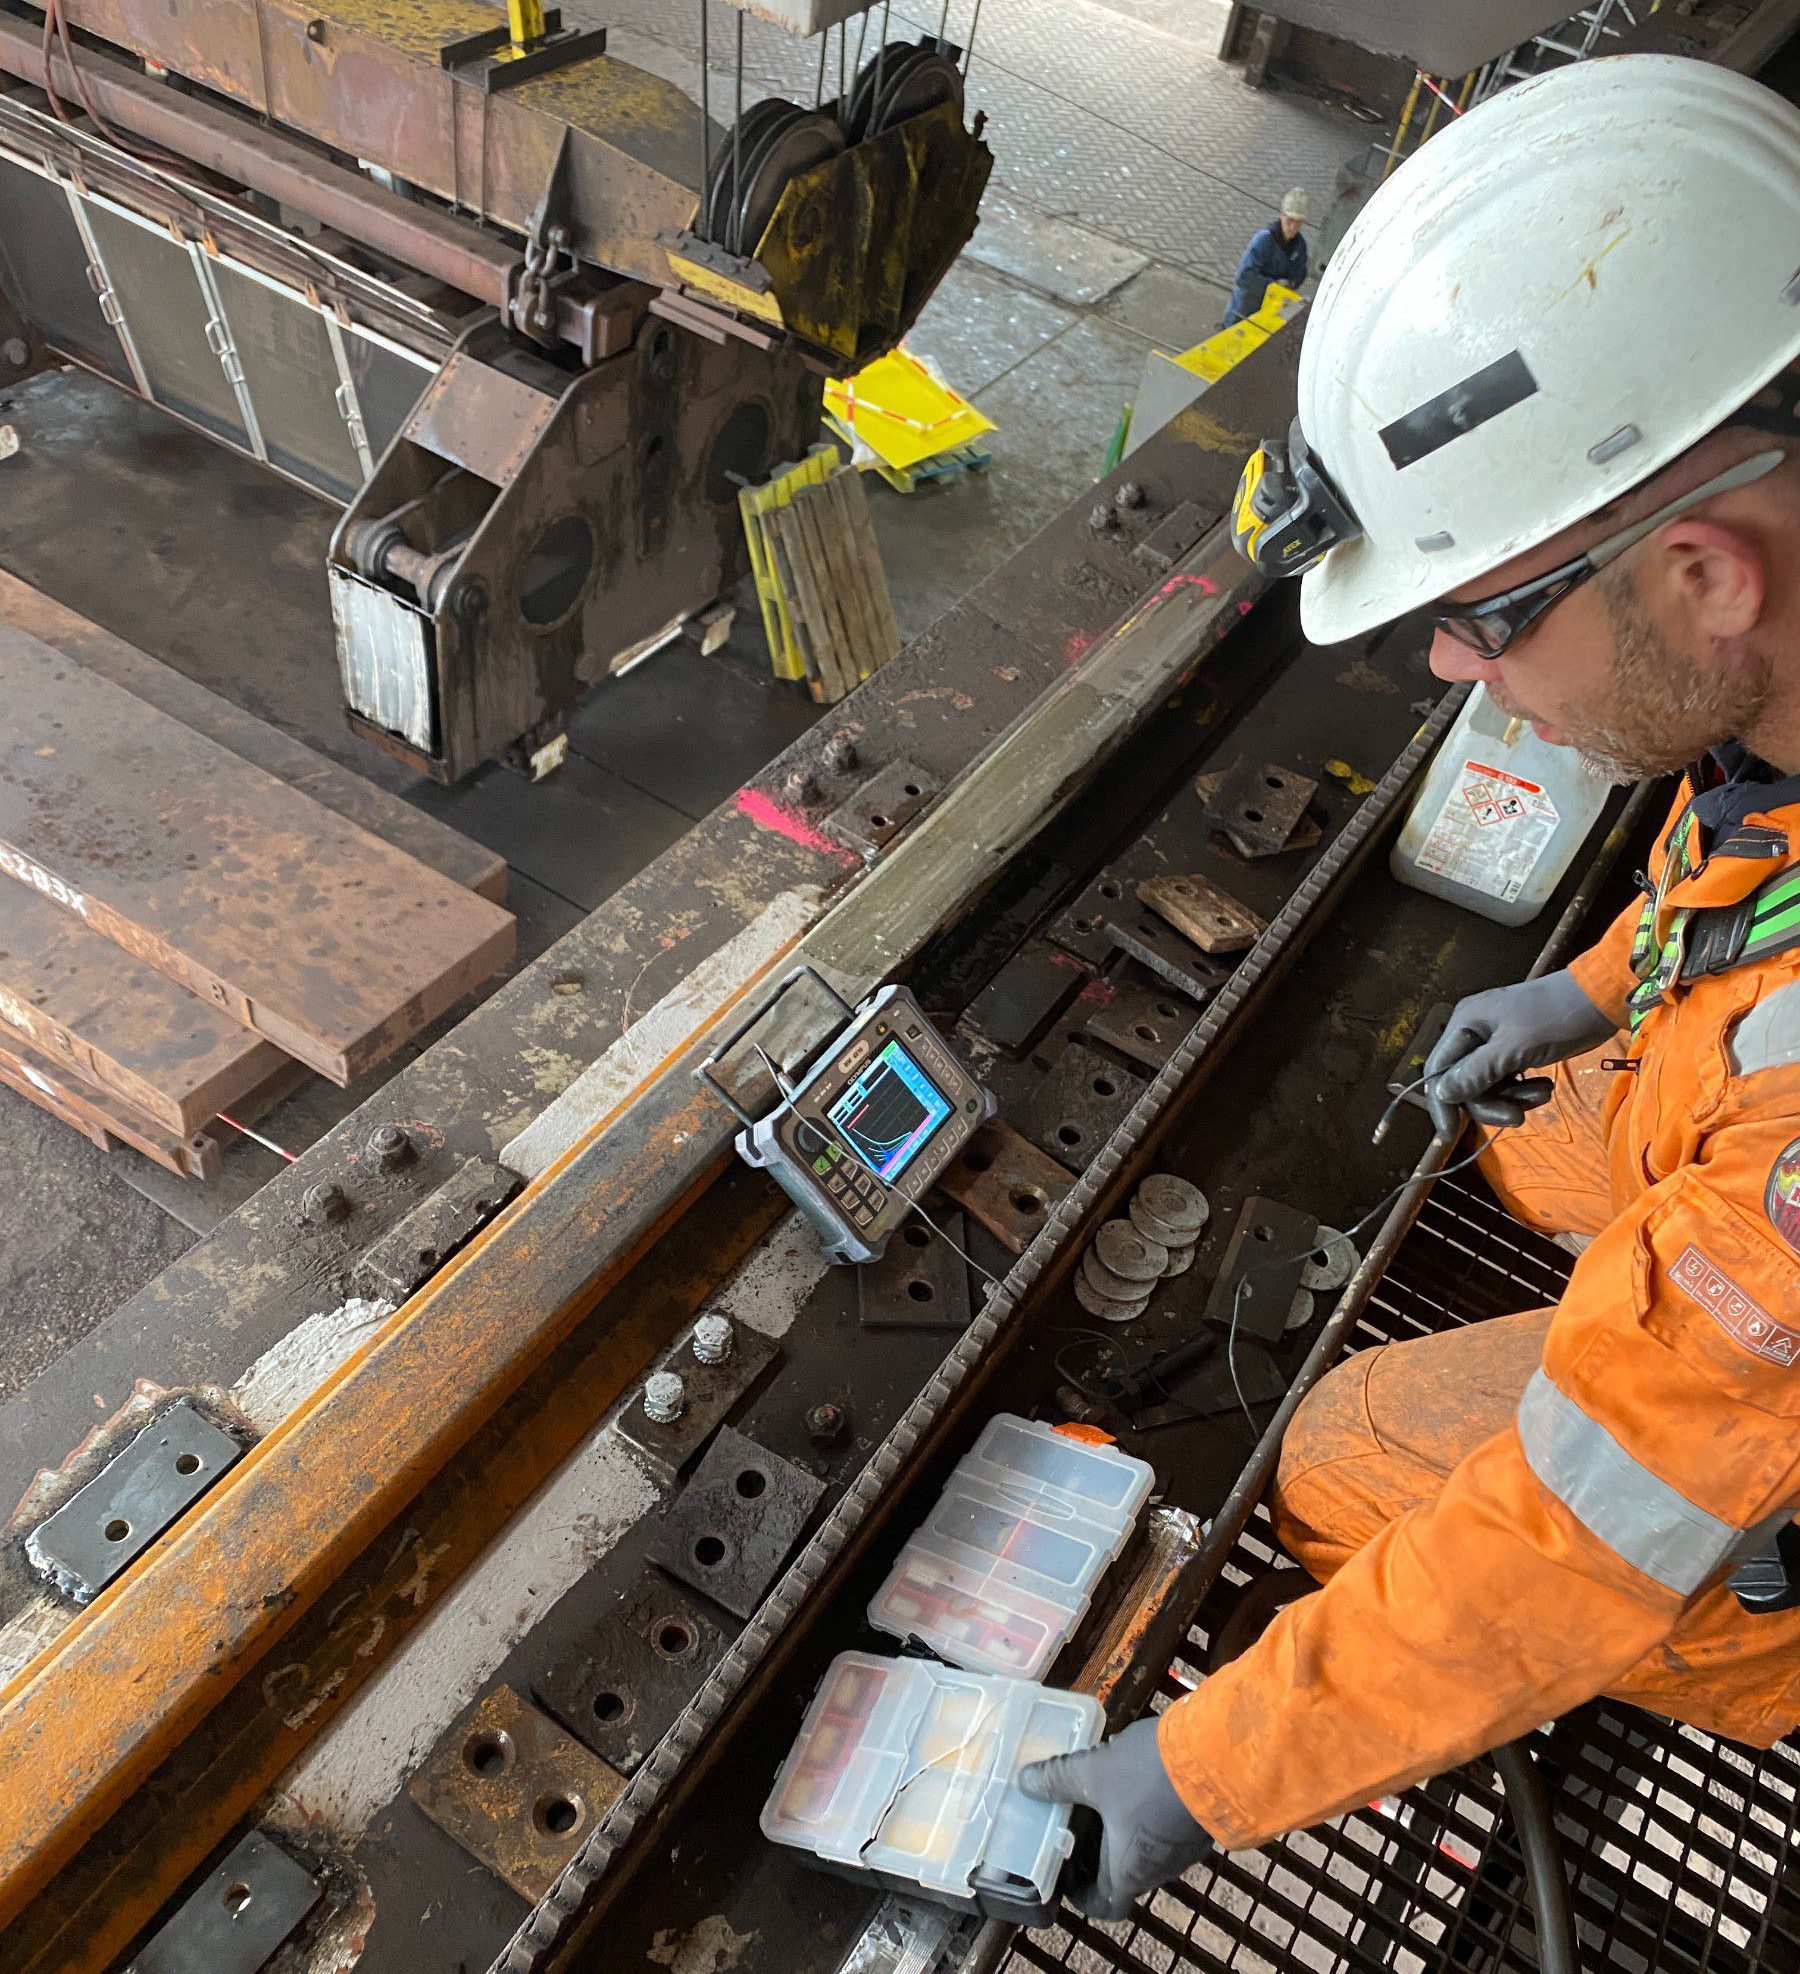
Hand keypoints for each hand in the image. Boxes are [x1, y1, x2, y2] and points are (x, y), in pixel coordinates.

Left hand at [1017, 1716, 1212, 1918]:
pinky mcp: (1197, 1823)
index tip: (1064, 1872)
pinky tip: (1134, 1779)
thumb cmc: (1148, 1777)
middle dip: (1096, 1852)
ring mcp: (1182, 1847)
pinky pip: (1163, 1828)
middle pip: (1122, 1873)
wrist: (1217, 1758)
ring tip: (1099, 1795)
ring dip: (1121, 1829)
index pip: (1105, 1905)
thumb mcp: (1093, 1772)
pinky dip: (1145, 1814)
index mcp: (1129, 1870)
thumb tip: (1025, 1782)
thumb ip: (1058, 1779)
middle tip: (1073, 1822)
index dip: (1080, 1894)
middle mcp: (1158, 1869)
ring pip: (1144, 1848)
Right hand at [1423, 969, 1613, 1137]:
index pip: (1439, 1069)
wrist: (1599, 1001)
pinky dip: (1524, 1090)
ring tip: (1542, 1095)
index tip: (1452, 1133)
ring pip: (1489, 1086)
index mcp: (1465, 1023)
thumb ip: (1476, 1072)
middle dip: (1491, 1103)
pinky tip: (1545, 1088)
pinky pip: (1508, 1081)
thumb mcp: (1514, 1047)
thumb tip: (1441, 1094)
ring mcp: (1495, 1043)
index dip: (1443, 1102)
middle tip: (1517, 1117)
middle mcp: (1474, 1033)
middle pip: (1466, 1083)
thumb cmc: (1554, 1018)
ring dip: (1513, 1098)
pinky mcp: (1516, 1052)